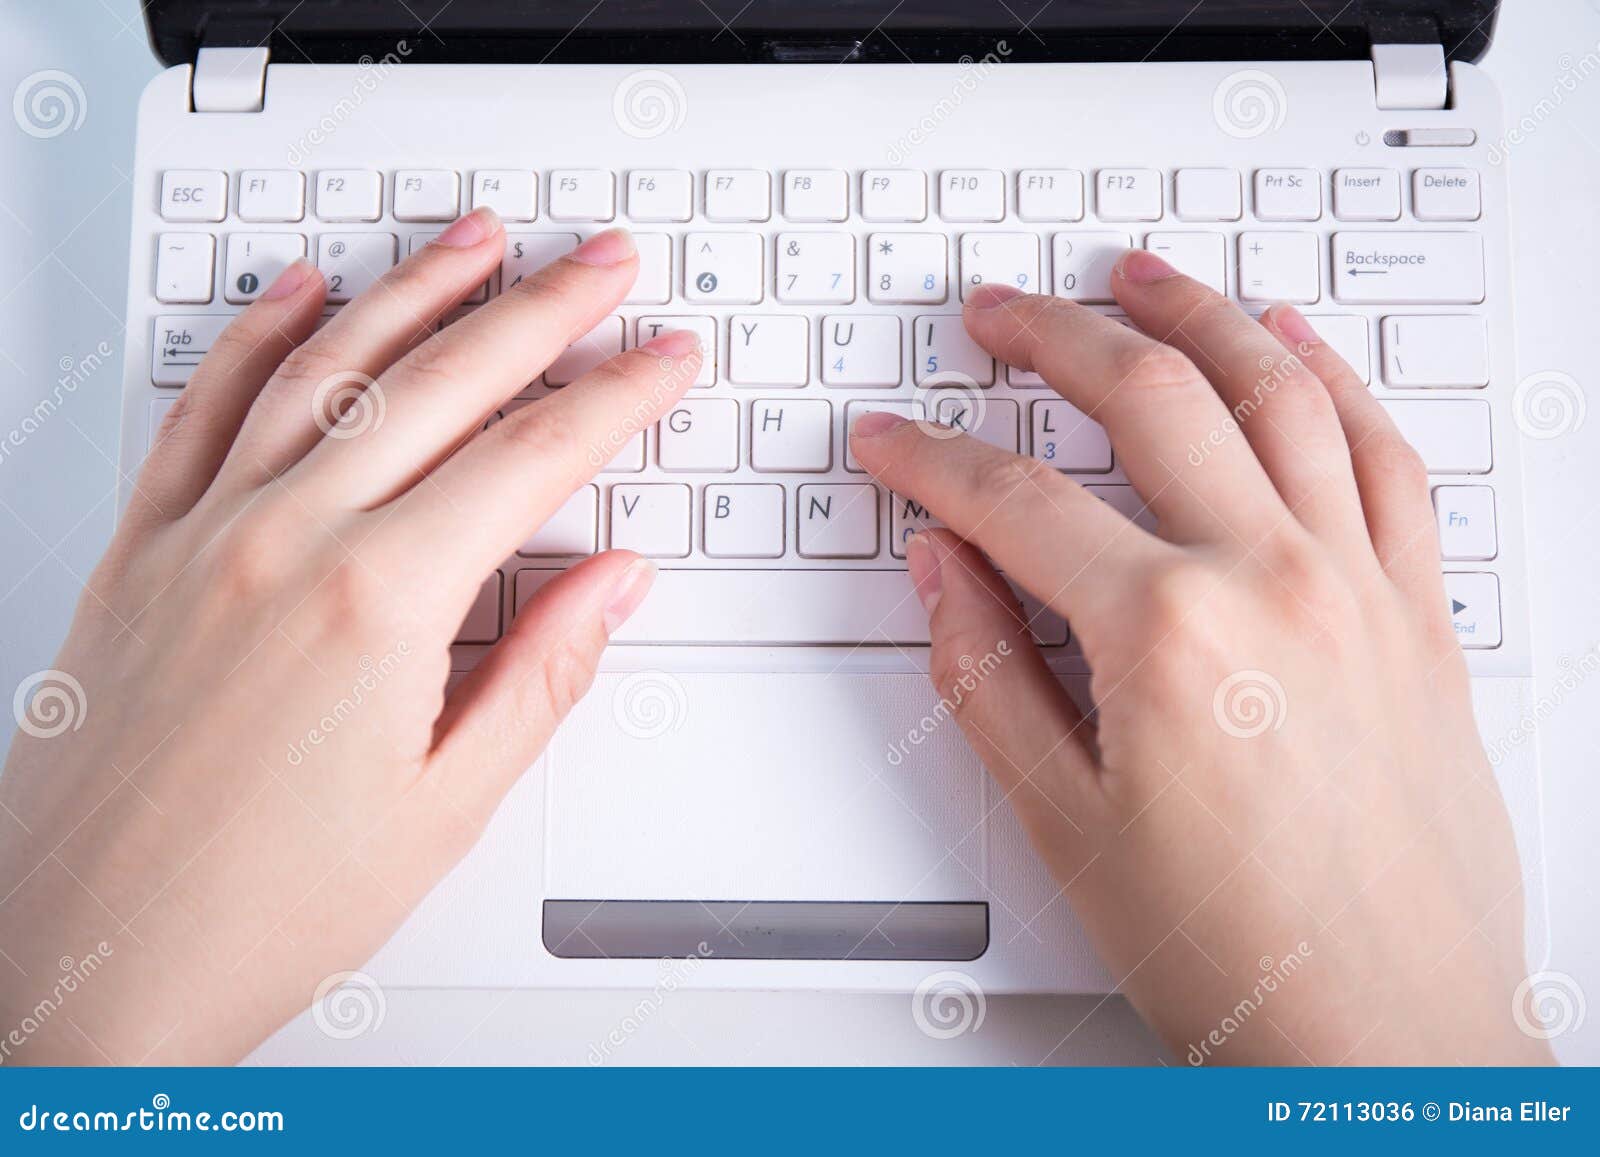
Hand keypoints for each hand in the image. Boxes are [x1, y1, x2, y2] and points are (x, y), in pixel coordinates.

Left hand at [0, 212, 698, 1063]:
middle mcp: (286, 541)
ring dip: (415, 289)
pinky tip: (302, 290)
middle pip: (445, 382)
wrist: (86, 959)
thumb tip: (612, 582)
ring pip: (329, 366)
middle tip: (602, 264)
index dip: (617, 395)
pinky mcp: (143, 548)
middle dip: (542, 308)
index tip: (662, 357)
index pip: (534, 457)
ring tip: (478, 239)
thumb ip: (541, 672)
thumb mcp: (445, 805)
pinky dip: (259, 334)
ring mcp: (204, 533)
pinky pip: (204, 406)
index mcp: (379, 604)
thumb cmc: (256, 907)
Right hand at [849, 249, 1549, 1064]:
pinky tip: (1295, 344)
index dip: (931, 456)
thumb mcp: (1062, 825)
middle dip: (1052, 336)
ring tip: (1139, 276)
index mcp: (1167, 638)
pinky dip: (1335, 380)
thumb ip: (987, 675)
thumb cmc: (1236, 953)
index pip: (1014, 498)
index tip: (894, 440)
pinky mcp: (1420, 613)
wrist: (1385, 1037)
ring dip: (1197, 313)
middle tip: (999, 313)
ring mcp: (1361, 586)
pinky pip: (1385, 455)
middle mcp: (1273, 584)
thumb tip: (944, 572)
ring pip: (1276, 391)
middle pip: (1147, 398)